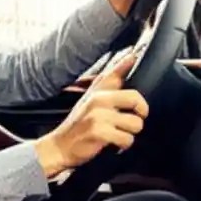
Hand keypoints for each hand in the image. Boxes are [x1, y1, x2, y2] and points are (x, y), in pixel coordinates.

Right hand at [34, 52, 148, 177]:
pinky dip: (123, 145)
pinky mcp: (99, 132)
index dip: (126, 62)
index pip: (115, 73)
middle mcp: (98, 99)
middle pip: (135, 99)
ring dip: (130, 133)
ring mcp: (98, 115)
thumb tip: (129, 57)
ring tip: (118, 133)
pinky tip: (114, 144)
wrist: (59, 147)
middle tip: (133, 119)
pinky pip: (127, 139)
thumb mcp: (90, 98)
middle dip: (140, 114)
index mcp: (97, 91)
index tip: (134, 53)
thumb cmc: (78, 124)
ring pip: (135, 123)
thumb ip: (109, 81)